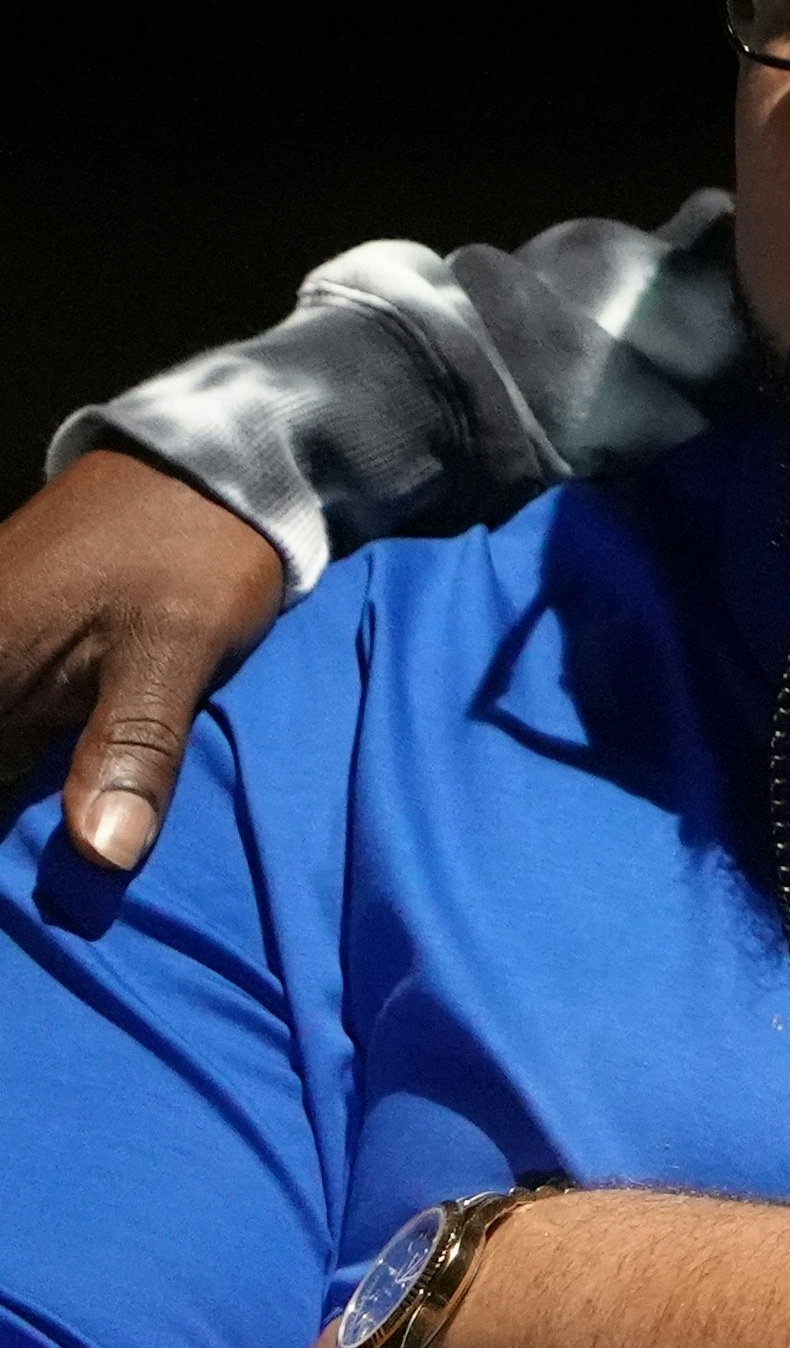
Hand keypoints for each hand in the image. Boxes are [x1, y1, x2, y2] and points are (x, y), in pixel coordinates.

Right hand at [0, 450, 285, 871]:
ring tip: (76, 854)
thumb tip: (102, 857)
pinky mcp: (10, 640)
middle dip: (19, 817)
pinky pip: (12, 719)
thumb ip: (135, 750)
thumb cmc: (192, 552)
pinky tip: (73, 797)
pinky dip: (29, 760)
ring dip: (25, 789)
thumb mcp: (176, 652)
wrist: (210, 465)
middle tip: (74, 881)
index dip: (8, 828)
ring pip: (4, 751)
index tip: (35, 878)